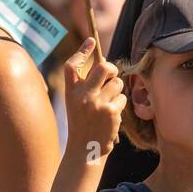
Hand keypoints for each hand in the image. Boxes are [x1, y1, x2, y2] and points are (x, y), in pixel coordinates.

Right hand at [64, 38, 124, 160]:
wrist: (85, 150)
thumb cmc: (82, 123)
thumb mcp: (76, 103)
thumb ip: (86, 85)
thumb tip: (104, 63)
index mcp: (70, 92)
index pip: (72, 65)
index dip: (81, 51)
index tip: (90, 41)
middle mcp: (82, 96)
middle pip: (103, 67)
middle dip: (112, 68)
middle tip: (111, 75)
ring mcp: (97, 103)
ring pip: (117, 83)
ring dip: (116, 90)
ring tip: (108, 102)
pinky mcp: (111, 112)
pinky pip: (122, 98)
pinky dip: (119, 104)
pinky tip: (111, 116)